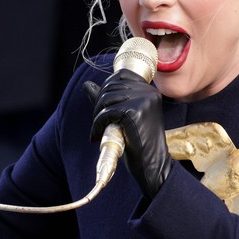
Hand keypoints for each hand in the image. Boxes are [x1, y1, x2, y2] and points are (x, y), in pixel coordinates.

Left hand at [84, 73, 170, 199]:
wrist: (152, 164)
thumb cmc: (139, 141)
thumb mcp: (125, 116)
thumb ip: (108, 99)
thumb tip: (86, 85)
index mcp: (150, 90)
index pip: (121, 75)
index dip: (106, 87)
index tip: (102, 106)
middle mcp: (149, 92)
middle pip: (111, 86)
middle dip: (98, 103)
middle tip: (98, 122)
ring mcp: (143, 101)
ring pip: (107, 99)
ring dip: (97, 115)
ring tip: (98, 129)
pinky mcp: (134, 113)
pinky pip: (106, 113)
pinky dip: (97, 124)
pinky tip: (97, 135)